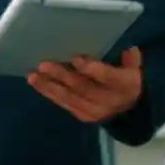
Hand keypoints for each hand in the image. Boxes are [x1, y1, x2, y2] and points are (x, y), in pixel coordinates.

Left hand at [27, 48, 142, 122]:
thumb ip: (129, 58)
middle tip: (43, 65)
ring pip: (69, 97)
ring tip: (32, 75)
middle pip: (83, 87)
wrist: (128, 108)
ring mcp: (94, 111)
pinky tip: (36, 83)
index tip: (74, 58)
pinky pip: (64, 104)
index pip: (106, 77)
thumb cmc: (125, 78)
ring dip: (49, 86)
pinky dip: (49, 93)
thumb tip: (127, 48)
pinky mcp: (83, 116)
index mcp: (124, 85)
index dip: (90, 69)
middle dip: (61, 76)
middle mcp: (109, 101)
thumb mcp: (132, 67)